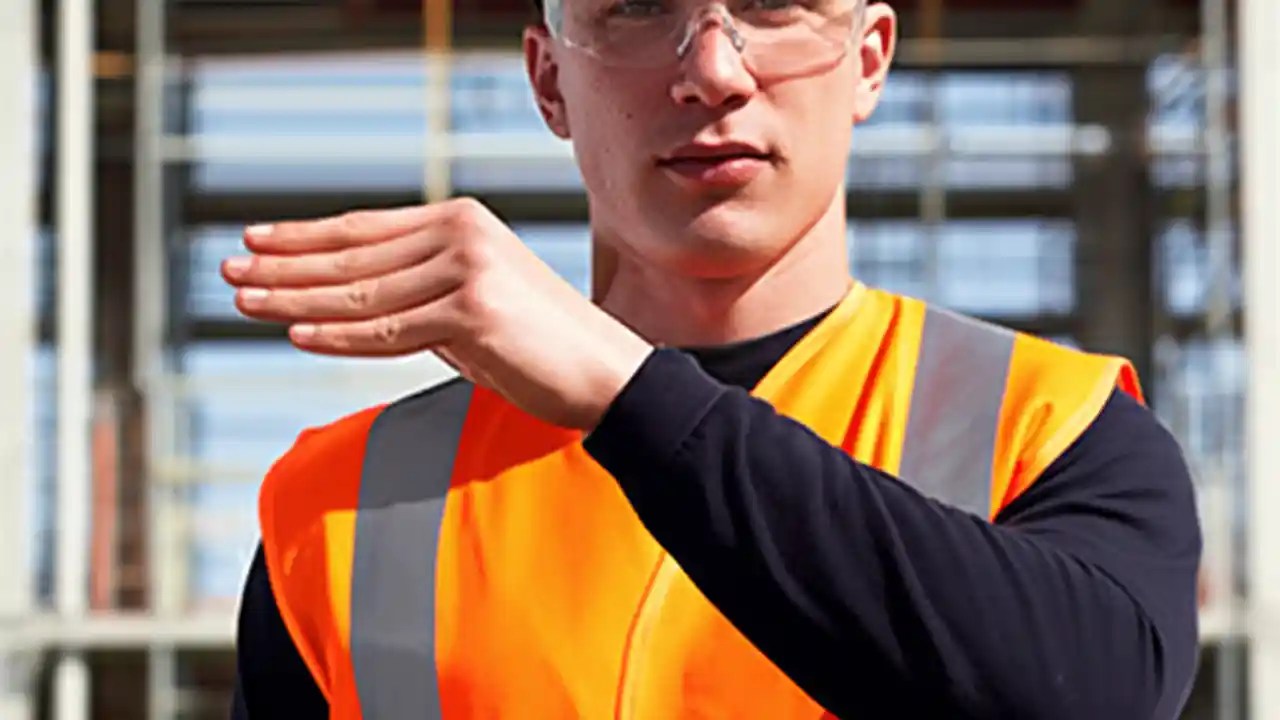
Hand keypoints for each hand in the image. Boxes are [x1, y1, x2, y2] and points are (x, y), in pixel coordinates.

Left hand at [219, 198, 652, 429]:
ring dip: (294, 297)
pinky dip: (337, 333)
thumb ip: (419, 288)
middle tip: (229, 271)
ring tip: (245, 300)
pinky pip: (387, 330)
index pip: (363, 228)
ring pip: (361, 291)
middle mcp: (461, 233)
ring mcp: (467, 270)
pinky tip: (295, 330)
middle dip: (284, 265)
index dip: (303, 236)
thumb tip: (352, 294)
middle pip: (352, 253)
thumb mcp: (473, 300)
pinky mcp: (472, 311)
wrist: (605, 373)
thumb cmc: (541, 344)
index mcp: (461, 220)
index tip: (254, 241)